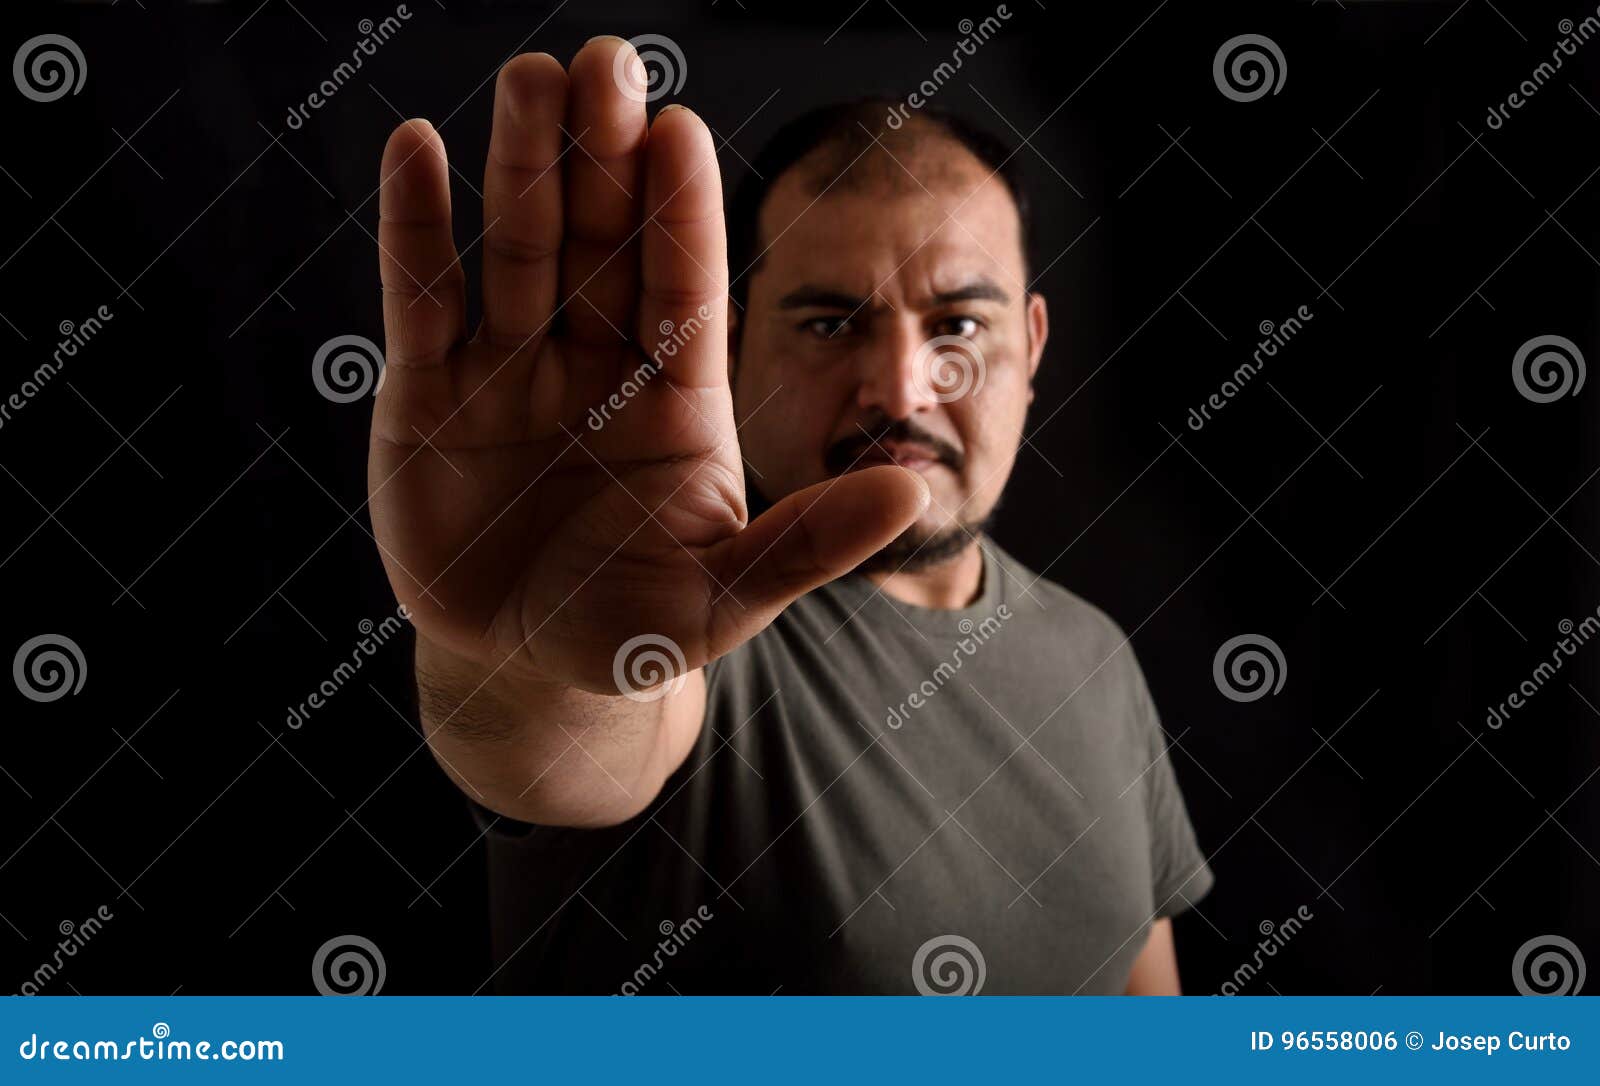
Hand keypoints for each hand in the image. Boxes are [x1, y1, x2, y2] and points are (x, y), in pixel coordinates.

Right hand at [368, 38, 926, 694]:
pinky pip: (420, 298)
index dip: (682, 213)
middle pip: (602, 243)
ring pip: (517, 247)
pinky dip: (414, 227)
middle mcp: (596, 362)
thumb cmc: (630, 629)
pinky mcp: (425, 391)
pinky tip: (414, 147)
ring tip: (531, 79)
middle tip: (608, 62)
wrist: (520, 668)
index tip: (683, 130)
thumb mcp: (723, 600)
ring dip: (522, 165)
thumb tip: (913, 488)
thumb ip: (810, 544)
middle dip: (604, 157)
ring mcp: (509, 367)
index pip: (686, 288)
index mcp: (678, 398)